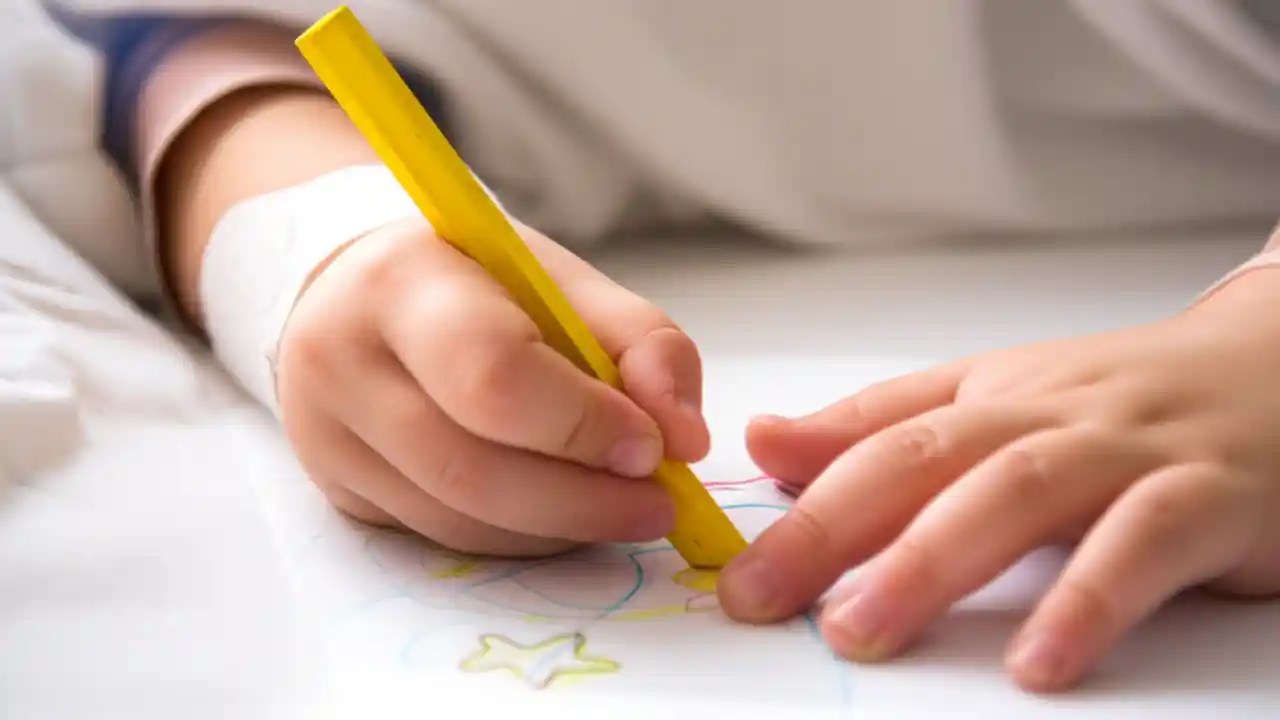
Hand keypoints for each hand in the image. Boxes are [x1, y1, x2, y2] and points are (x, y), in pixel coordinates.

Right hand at [275, 217, 708, 555]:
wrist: (358, 294)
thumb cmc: (474, 281)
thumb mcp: (561, 280)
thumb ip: (641, 342)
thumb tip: (685, 437)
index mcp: (401, 281)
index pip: (492, 373)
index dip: (582, 424)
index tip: (653, 447)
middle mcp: (341, 359)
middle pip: (470, 467)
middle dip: (583, 499)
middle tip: (660, 503)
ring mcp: (325, 435)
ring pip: (457, 518)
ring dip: (559, 528)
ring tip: (622, 507)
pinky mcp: (338, 490)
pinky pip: (441, 536)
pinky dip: (519, 536)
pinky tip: (562, 513)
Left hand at [718, 269, 1279, 691]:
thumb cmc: (1124, 401)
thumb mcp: (997, 402)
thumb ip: (881, 427)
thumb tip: (765, 440)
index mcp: (989, 396)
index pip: (876, 439)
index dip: (796, 497)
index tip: (728, 565)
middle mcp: (1045, 413)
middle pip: (922, 459)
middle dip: (830, 529)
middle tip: (760, 598)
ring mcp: (1126, 449)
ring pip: (1015, 491)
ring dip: (930, 561)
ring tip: (863, 629)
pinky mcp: (1210, 494)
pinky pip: (1143, 543)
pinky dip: (1087, 600)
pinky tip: (1037, 662)